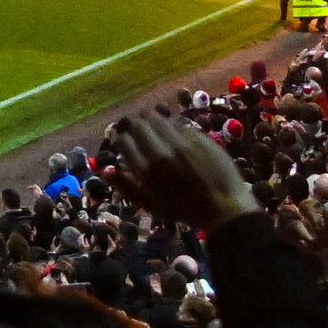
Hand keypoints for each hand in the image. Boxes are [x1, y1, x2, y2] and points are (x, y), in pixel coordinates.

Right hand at [111, 106, 257, 230]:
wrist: (223, 208)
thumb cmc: (182, 210)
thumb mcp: (150, 205)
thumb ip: (125, 186)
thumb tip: (105, 169)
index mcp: (147, 171)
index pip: (124, 142)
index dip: (120, 138)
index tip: (122, 140)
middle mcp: (162, 152)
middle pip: (139, 125)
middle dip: (132, 123)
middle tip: (133, 126)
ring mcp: (182, 143)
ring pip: (158, 118)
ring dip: (149, 117)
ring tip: (148, 120)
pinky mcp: (199, 137)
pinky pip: (178, 123)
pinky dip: (170, 123)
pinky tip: (170, 129)